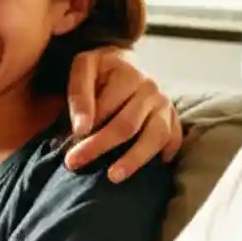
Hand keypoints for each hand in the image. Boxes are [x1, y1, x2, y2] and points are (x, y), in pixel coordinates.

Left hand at [64, 47, 181, 181]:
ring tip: (113, 177)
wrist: (127, 63)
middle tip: (75, 164)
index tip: (68, 152)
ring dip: (133, 160)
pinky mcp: (173, 117)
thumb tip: (82, 130)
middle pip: (126, 125)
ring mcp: (164, 103)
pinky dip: (164, 154)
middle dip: (99, 147)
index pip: (105, 107)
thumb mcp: (83, 68)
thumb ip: (79, 95)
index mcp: (126, 71)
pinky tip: (148, 170)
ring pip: (154, 136)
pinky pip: (173, 139)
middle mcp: (149, 86)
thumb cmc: (100, 70)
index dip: (86, 130)